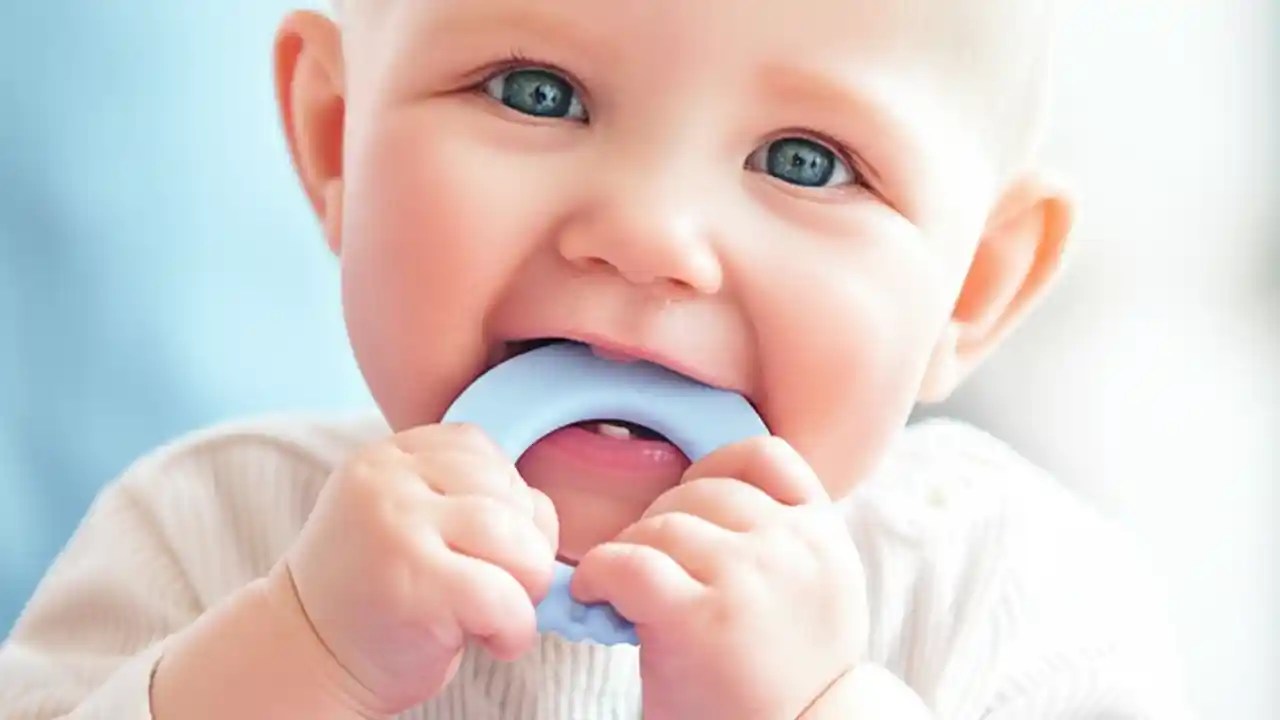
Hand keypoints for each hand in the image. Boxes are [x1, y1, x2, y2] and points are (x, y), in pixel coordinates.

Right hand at [279, 424, 558, 713]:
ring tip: (502, 613)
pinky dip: (517, 627)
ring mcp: (399, 528)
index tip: (486, 547)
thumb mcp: (406, 517)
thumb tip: (544, 514)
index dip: (505, 499)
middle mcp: (387, 481)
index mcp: (386, 456)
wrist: (306, 660)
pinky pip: (504, 596)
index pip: (480, 448)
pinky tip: (495, 642)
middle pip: (507, 492)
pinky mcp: (415, 584)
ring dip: (529, 584)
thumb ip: (460, 494)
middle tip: (502, 588)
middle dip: (526, 544)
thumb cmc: (377, 594)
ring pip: (516, 538)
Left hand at [571, 436, 868, 719]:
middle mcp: (790, 547)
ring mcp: (745, 577)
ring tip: (625, 589)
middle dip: (664, 522)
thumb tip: (694, 498)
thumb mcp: (813, 593)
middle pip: (703, 490)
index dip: (715, 470)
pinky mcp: (696, 617)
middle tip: (651, 566)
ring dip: (631, 549)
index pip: (764, 456)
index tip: (691, 505)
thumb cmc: (784, 681)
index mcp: (822, 537)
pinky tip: (598, 594)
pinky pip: (627, 563)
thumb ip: (779, 540)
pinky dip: (600, 572)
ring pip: (662, 523)